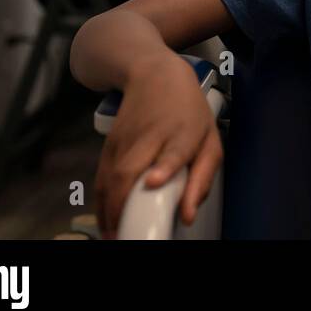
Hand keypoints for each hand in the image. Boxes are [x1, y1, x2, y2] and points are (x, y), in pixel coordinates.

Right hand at [95, 53, 222, 238]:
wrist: (155, 74)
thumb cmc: (188, 111)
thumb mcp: (209, 138)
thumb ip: (203, 177)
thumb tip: (188, 215)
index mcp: (182, 132)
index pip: (173, 150)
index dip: (164, 166)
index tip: (153, 181)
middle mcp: (151, 135)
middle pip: (130, 170)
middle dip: (123, 206)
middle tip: (127, 235)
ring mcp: (125, 139)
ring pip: (110, 177)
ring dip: (108, 211)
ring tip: (115, 236)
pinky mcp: (109, 145)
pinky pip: (101, 178)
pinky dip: (101, 203)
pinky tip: (106, 222)